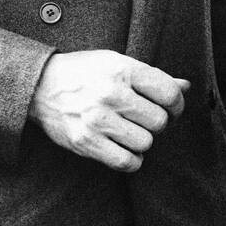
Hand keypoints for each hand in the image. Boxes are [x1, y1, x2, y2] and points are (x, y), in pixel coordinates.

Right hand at [28, 50, 188, 171]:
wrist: (40, 86)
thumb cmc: (85, 73)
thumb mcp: (117, 63)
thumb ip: (152, 77)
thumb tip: (185, 87)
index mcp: (122, 69)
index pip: (169, 93)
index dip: (177, 104)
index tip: (171, 108)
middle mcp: (111, 93)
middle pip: (160, 121)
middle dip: (157, 122)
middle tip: (145, 119)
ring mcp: (97, 119)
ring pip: (146, 143)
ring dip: (142, 140)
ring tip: (130, 131)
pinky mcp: (86, 142)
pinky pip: (127, 162)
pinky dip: (132, 159)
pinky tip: (125, 147)